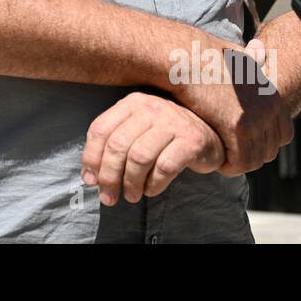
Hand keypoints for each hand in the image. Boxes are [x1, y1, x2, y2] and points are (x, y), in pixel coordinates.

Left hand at [81, 91, 224, 204]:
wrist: (209, 134)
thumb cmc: (166, 136)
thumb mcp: (138, 129)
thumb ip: (114, 144)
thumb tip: (90, 177)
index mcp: (132, 103)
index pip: (100, 129)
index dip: (91, 157)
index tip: (90, 180)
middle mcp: (151, 107)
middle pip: (118, 145)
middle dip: (109, 176)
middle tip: (109, 197)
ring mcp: (173, 122)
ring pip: (139, 157)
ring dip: (131, 182)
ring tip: (131, 196)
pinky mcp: (192, 140)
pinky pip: (164, 167)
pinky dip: (153, 184)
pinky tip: (151, 190)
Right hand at [175, 41, 292, 175]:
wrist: (187, 57)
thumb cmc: (207, 55)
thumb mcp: (239, 53)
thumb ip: (253, 57)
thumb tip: (260, 49)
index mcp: (272, 94)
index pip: (284, 135)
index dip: (265, 144)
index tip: (244, 145)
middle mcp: (269, 108)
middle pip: (270, 150)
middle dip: (251, 156)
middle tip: (231, 156)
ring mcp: (254, 119)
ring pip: (254, 160)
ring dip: (238, 164)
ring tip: (222, 160)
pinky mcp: (236, 128)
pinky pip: (238, 161)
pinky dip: (228, 166)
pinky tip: (215, 161)